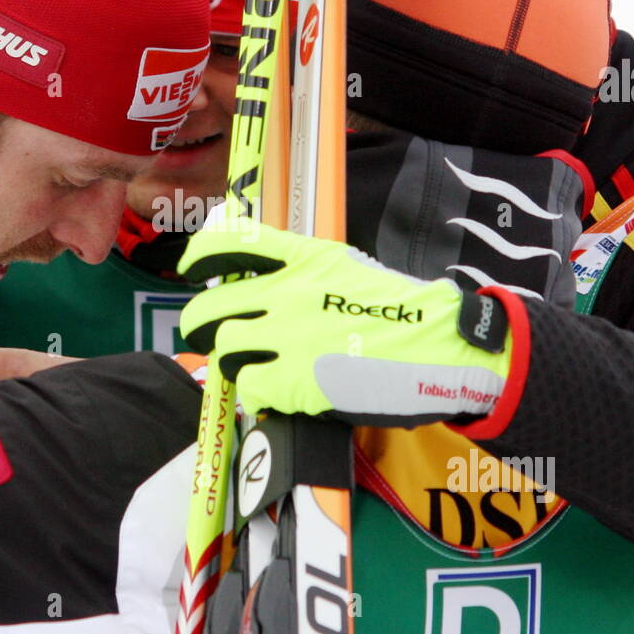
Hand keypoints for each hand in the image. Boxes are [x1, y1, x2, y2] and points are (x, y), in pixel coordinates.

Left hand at [177, 221, 526, 427]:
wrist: (443, 348)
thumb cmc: (404, 312)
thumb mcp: (349, 269)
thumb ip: (303, 271)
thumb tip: (260, 283)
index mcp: (305, 258)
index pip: (232, 241)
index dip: (199, 254)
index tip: (190, 268)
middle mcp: (289, 292)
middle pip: (211, 305)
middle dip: (200, 321)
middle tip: (207, 332)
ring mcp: (290, 337)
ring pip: (224, 347)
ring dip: (229, 358)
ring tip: (245, 365)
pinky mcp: (296, 380)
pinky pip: (248, 386)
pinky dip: (255, 391)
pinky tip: (273, 390)